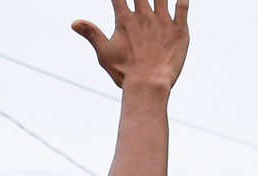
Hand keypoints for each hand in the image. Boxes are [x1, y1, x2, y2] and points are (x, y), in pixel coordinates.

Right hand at [73, 0, 190, 90]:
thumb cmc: (124, 72)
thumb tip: (74, 23)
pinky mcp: (179, 31)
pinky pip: (183, 7)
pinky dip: (183, 0)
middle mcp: (144, 17)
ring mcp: (163, 22)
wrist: (149, 85)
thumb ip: (91, 34)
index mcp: (125, 20)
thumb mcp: (104, 53)